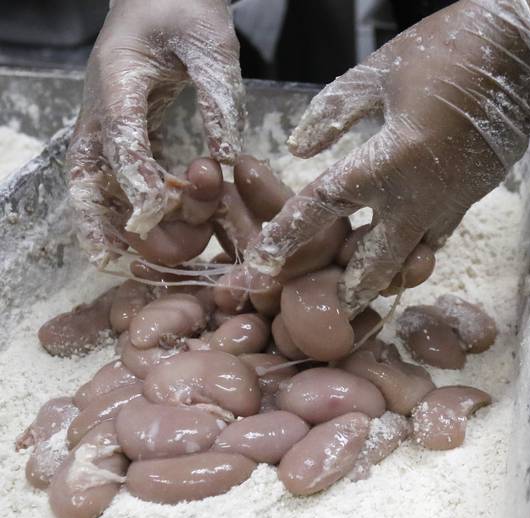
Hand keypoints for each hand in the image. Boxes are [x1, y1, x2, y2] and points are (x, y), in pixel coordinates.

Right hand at [67, 0, 244, 266]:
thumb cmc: (187, 13)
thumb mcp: (212, 45)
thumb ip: (218, 97)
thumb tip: (225, 159)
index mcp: (119, 79)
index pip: (122, 138)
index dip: (137, 180)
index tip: (155, 213)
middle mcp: (102, 108)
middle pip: (87, 175)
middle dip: (104, 222)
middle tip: (136, 257)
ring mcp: (106, 122)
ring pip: (94, 186)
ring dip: (112, 227)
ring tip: (139, 264)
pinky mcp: (120, 133)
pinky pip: (114, 181)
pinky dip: (126, 212)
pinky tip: (152, 239)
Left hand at [245, 0, 529, 315]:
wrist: (519, 57)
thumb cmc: (443, 56)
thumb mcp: (377, 73)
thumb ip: (333, 113)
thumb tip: (300, 148)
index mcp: (386, 163)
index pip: (324, 208)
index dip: (288, 236)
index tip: (262, 264)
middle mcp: (418, 198)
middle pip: (377, 263)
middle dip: (351, 291)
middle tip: (330, 309)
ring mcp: (450, 203)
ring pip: (413, 258)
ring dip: (387, 273)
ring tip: (363, 282)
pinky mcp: (471, 198)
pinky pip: (437, 235)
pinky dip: (416, 245)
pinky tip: (403, 239)